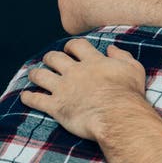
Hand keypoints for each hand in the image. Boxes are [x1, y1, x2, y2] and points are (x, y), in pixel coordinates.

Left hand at [21, 39, 146, 139]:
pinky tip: (26, 97)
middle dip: (51, 58)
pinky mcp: (57, 106)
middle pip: (54, 58)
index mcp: (93, 62)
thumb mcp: (134, 69)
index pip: (76, 46)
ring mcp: (64, 88)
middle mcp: (75, 72)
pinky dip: (29, 97)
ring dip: (35, 74)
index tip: (69, 50)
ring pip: (40, 75)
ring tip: (34, 75)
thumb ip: (122, 56)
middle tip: (51, 61)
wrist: (119, 116)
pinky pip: (36, 99)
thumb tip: (111, 48)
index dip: (71, 46)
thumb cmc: (129, 95)